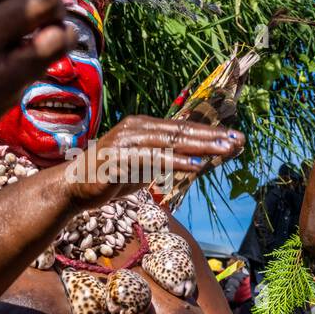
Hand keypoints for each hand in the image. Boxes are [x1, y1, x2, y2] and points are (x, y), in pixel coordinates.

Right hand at [65, 116, 244, 209]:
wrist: (75, 187)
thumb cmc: (114, 176)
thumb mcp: (148, 165)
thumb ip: (172, 159)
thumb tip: (204, 159)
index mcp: (144, 126)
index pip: (184, 127)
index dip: (212, 132)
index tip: (238, 139)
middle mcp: (136, 129)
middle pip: (181, 131)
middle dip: (213, 136)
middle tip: (239, 141)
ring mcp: (126, 142)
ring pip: (170, 142)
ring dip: (201, 146)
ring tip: (225, 151)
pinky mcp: (119, 159)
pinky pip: (153, 160)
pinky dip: (176, 162)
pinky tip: (196, 167)